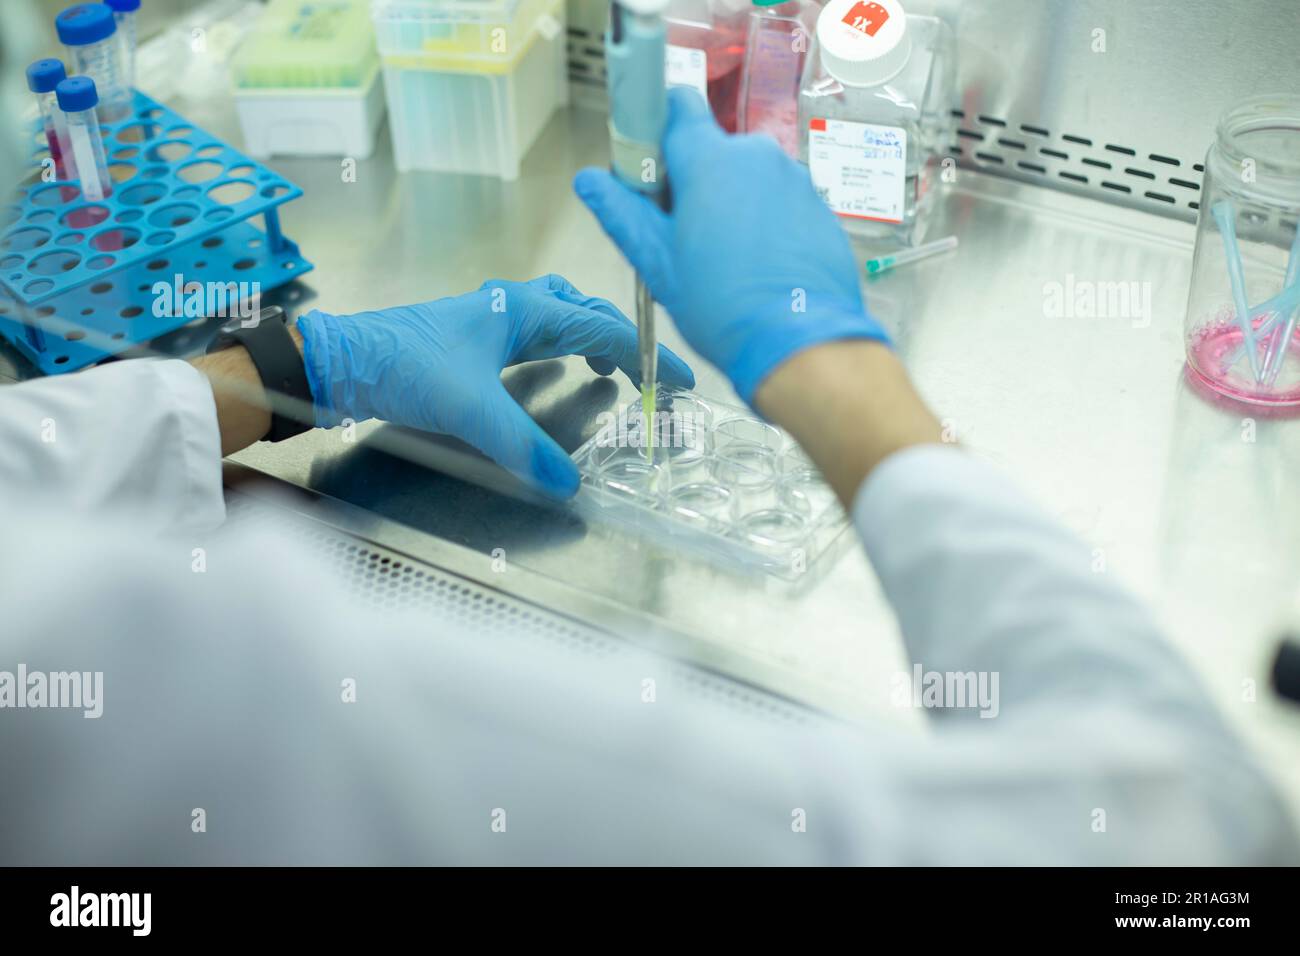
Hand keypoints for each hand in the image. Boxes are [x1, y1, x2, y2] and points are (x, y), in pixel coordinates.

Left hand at [295, 275, 693, 498]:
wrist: (342, 360)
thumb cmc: (404, 368)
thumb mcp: (471, 412)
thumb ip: (524, 448)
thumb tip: (571, 485)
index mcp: (525, 311)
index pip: (605, 330)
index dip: (648, 357)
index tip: (679, 381)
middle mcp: (514, 306)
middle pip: (587, 312)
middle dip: (625, 342)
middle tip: (652, 376)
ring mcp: (492, 318)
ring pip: (560, 316)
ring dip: (591, 337)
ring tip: (608, 368)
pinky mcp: (473, 336)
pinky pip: (534, 332)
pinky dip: (558, 346)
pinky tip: (553, 369)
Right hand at [574, 88, 887, 404]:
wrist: (801, 342)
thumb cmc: (725, 307)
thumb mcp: (658, 262)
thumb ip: (622, 213)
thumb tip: (590, 181)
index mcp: (711, 160)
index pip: (676, 106)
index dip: (655, 134)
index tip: (647, 173)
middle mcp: (757, 156)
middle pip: (711, 149)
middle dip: (692, 182)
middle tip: (681, 237)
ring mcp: (794, 179)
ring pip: (746, 177)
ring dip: (729, 204)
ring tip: (722, 260)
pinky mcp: (818, 207)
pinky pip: (778, 201)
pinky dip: (763, 223)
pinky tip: (755, 266)